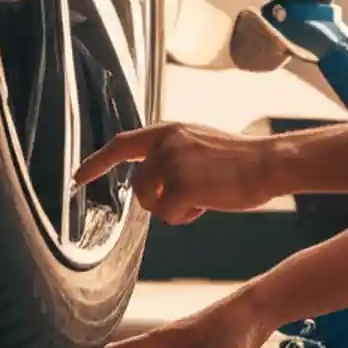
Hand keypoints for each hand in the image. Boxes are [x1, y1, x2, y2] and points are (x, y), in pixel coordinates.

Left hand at [73, 122, 280, 224]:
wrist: (269, 164)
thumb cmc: (239, 161)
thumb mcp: (197, 144)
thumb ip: (169, 154)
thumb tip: (147, 182)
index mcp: (167, 130)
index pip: (121, 145)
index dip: (97, 163)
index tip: (78, 177)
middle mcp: (164, 143)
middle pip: (140, 187)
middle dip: (159, 200)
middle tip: (192, 197)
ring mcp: (170, 163)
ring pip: (152, 204)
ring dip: (174, 209)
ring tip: (203, 196)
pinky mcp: (179, 185)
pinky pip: (168, 216)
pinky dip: (185, 217)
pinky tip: (207, 205)